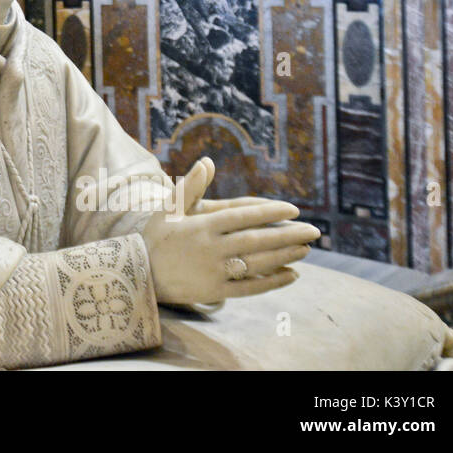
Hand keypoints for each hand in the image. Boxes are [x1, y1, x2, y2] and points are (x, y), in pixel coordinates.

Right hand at [140, 158, 320, 304]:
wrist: (137, 274)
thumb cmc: (154, 237)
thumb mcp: (168, 208)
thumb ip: (190, 186)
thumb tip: (207, 161)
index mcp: (201, 225)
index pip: (243, 216)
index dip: (271, 212)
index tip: (294, 209)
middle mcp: (210, 248)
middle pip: (257, 240)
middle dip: (288, 234)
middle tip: (314, 230)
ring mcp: (214, 271)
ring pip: (257, 262)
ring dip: (285, 256)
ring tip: (306, 249)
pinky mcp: (215, 291)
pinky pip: (250, 287)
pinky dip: (273, 281)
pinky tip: (291, 274)